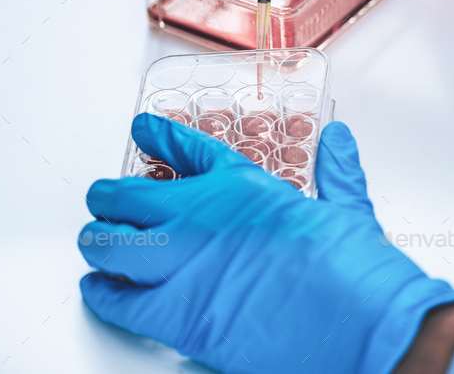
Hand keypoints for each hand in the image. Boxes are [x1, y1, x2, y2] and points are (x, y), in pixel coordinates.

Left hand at [79, 115, 453, 373]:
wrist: (359, 325)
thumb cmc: (355, 269)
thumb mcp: (348, 209)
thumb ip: (336, 172)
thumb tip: (338, 141)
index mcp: (241, 185)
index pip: (186, 150)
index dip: (158, 136)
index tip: (142, 128)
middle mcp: (203, 215)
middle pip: (130, 197)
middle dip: (110, 197)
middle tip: (102, 199)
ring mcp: (186, 263)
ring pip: (111, 244)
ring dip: (98, 241)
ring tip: (94, 241)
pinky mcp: (180, 316)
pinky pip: (120, 301)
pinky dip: (103, 293)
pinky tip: (97, 288)